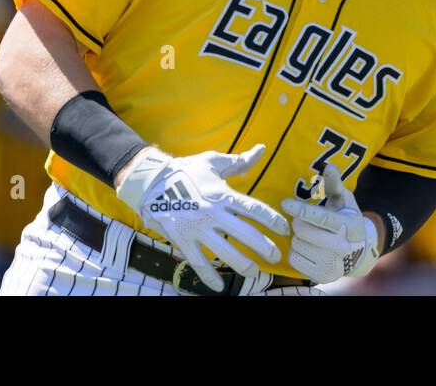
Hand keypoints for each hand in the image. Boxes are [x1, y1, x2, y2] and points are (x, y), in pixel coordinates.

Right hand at [116, 144, 289, 292]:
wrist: (151, 181)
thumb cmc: (186, 170)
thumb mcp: (213, 162)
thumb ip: (239, 161)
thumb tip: (262, 150)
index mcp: (222, 194)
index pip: (254, 209)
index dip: (272, 220)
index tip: (285, 230)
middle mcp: (213, 212)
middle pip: (245, 233)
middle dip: (264, 247)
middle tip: (277, 257)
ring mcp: (197, 227)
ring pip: (224, 251)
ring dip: (243, 264)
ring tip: (255, 273)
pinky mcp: (182, 239)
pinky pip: (198, 261)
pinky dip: (208, 275)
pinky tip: (219, 286)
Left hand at [280, 163, 379, 283]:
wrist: (359, 252)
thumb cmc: (345, 219)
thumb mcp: (343, 200)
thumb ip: (335, 183)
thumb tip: (329, 166)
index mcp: (348, 225)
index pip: (321, 218)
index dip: (301, 210)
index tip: (285, 203)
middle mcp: (343, 247)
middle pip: (305, 233)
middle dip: (298, 223)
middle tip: (300, 221)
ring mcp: (334, 264)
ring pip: (298, 246)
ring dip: (297, 238)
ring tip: (306, 235)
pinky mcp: (323, 276)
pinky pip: (295, 260)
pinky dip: (295, 252)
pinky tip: (305, 248)